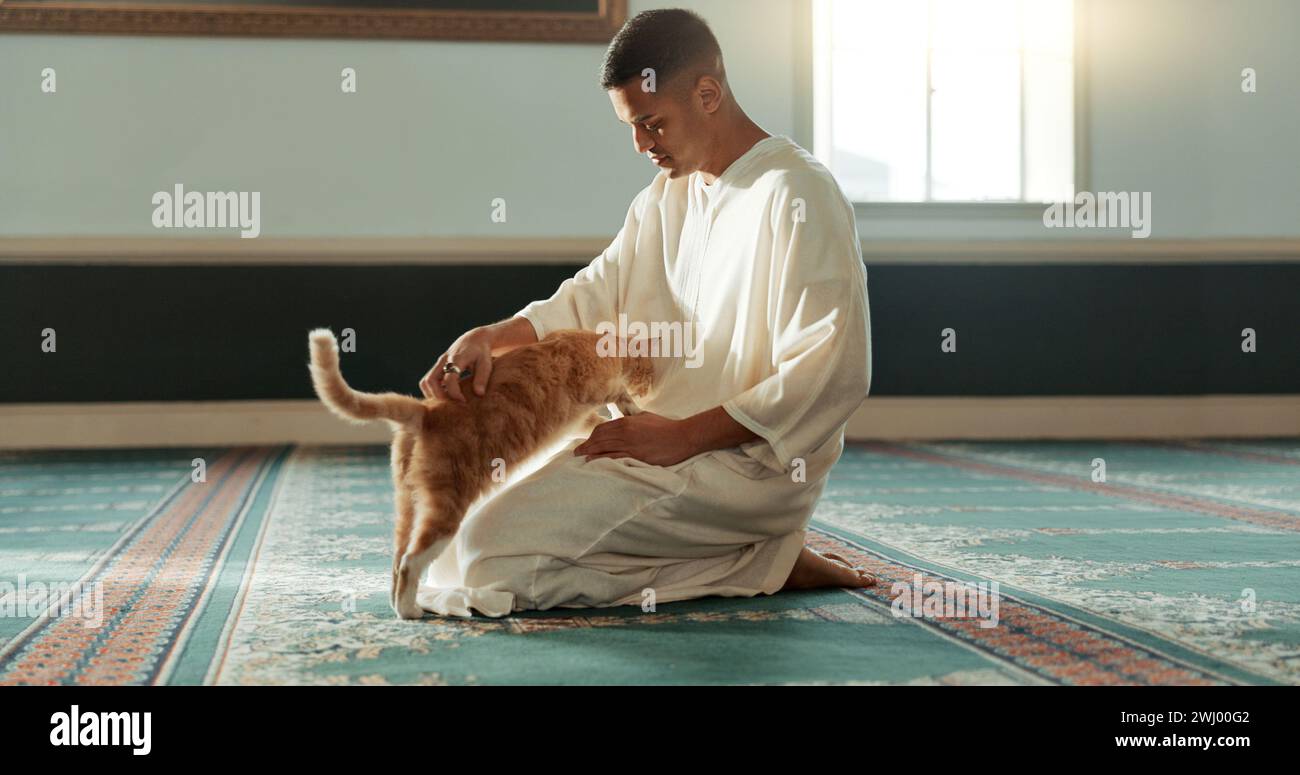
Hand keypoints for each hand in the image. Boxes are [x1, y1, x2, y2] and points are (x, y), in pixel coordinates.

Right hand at [419, 327, 493, 400]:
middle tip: (451, 406)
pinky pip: (429, 381)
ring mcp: (439, 364)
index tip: (463, 402)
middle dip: (438, 396)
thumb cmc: (481, 352)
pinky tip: (445, 398)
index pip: (449, 378)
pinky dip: (433, 391)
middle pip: (430, 380)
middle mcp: (444, 360)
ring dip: (432, 395)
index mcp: (457, 358)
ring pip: (426, 381)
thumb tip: (479, 394)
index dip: (454, 393)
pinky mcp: (438, 367)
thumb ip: (482, 378)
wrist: (474, 339)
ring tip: (447, 404)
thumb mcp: (486, 363)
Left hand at [574, 412, 697, 466]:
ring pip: (603, 449)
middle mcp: (624, 433)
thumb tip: (621, 414)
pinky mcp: (635, 457)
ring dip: (589, 454)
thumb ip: (631, 416)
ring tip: (581, 458)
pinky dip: (601, 461)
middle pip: (599, 439)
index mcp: (626, 422)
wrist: (681, 437)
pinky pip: (613, 459)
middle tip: (576, 452)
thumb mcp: (644, 416)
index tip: (586, 442)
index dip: (591, 437)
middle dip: (586, 446)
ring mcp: (629, 446)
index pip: (602, 429)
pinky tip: (593, 463)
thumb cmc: (664, 427)